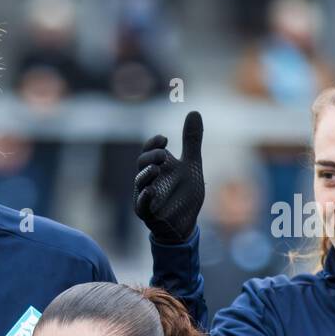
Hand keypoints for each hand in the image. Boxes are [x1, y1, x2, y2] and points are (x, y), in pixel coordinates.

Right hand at [133, 110, 204, 244]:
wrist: (185, 224)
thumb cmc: (184, 195)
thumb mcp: (192, 165)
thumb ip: (191, 141)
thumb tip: (194, 111)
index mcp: (159, 167)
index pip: (150, 150)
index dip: (153, 143)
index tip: (164, 139)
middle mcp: (149, 180)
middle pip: (142, 164)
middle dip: (151, 157)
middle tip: (164, 154)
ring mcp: (146, 196)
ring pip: (140, 183)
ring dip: (147, 174)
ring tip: (157, 168)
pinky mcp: (147, 213)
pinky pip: (142, 205)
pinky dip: (145, 197)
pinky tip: (152, 191)